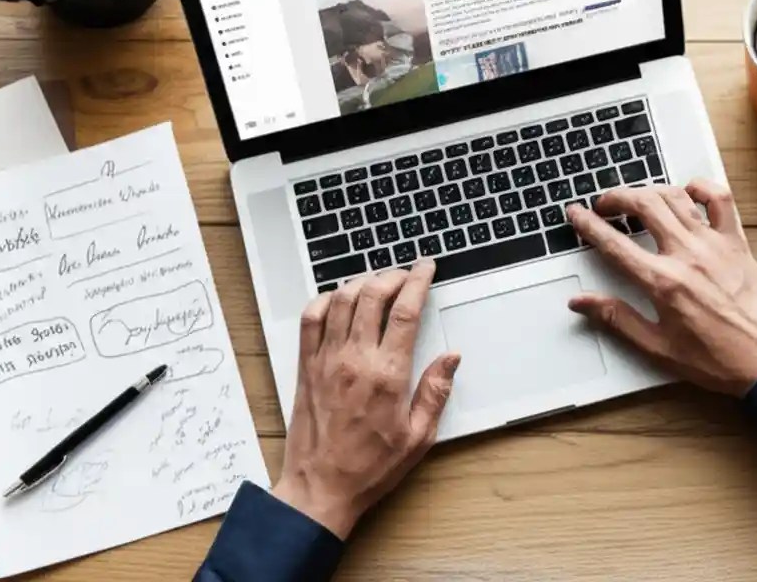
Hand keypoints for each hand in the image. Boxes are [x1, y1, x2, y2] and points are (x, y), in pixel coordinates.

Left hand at [271, 260, 459, 537]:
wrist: (321, 488)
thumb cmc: (369, 467)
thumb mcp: (418, 437)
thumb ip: (435, 392)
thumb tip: (451, 358)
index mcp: (388, 374)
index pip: (405, 310)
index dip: (418, 281)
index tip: (426, 268)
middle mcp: (355, 359)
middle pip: (372, 294)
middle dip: (392, 274)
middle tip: (405, 273)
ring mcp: (326, 360)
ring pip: (342, 300)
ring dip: (361, 281)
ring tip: (377, 280)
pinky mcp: (306, 366)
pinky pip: (311, 319)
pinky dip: (325, 299)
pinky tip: (338, 299)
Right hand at [566, 180, 756, 396]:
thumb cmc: (716, 359)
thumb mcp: (657, 347)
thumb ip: (616, 319)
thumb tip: (582, 302)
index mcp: (663, 283)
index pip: (614, 244)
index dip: (588, 225)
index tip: (576, 214)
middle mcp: (687, 255)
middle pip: (643, 206)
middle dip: (616, 197)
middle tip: (603, 204)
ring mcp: (714, 244)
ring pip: (674, 197)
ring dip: (649, 190)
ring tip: (637, 199)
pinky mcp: (736, 242)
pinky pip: (719, 199)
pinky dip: (700, 188)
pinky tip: (687, 193)